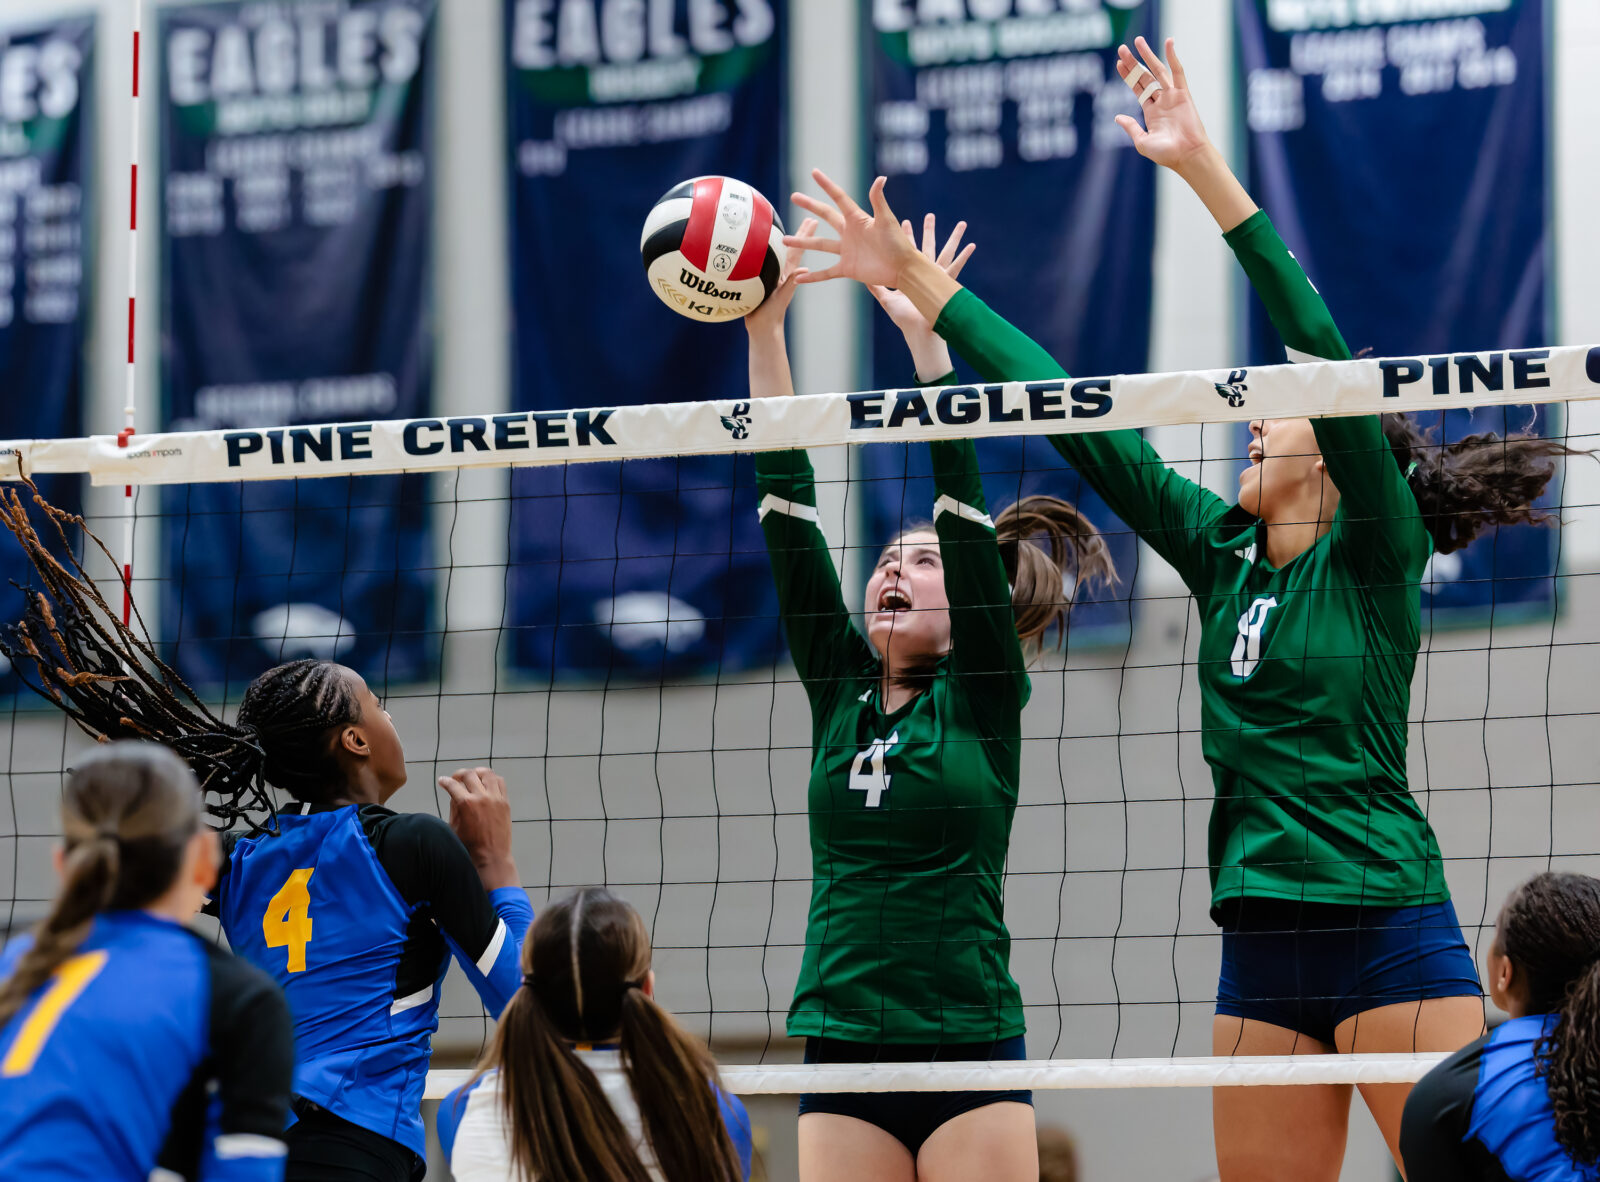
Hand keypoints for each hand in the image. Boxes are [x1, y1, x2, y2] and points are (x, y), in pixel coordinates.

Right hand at [439, 766, 517, 889]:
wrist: (492, 856)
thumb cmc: (470, 845)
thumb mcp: (454, 826)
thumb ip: (454, 806)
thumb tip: (455, 793)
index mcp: (466, 804)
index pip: (452, 785)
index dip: (444, 781)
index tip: (442, 781)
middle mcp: (481, 797)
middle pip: (469, 774)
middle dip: (459, 774)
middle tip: (455, 778)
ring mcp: (495, 798)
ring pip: (487, 773)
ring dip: (477, 773)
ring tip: (472, 777)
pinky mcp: (505, 802)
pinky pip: (500, 782)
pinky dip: (492, 779)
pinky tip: (486, 783)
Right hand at [743, 217, 814, 337]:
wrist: (762, 329)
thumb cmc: (771, 316)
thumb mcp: (781, 297)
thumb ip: (790, 283)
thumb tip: (805, 268)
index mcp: (788, 273)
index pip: (798, 249)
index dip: (804, 234)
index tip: (811, 220)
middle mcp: (782, 272)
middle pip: (792, 248)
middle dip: (801, 233)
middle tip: (809, 218)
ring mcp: (774, 277)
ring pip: (781, 254)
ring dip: (787, 241)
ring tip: (789, 228)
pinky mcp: (763, 282)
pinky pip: (766, 263)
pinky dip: (766, 254)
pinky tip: (763, 248)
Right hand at [785, 170, 918, 288]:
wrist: (903, 269)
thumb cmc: (899, 243)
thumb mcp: (887, 220)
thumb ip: (879, 200)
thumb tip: (880, 178)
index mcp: (858, 219)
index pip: (839, 198)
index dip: (827, 185)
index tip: (815, 173)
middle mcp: (849, 233)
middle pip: (825, 216)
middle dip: (810, 206)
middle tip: (794, 197)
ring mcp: (846, 251)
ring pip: (820, 245)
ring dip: (802, 243)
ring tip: (785, 241)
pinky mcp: (847, 268)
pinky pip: (826, 272)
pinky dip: (813, 276)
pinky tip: (798, 278)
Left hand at [869, 214, 974, 380]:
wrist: (919, 332)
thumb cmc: (905, 320)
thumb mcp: (887, 300)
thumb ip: (877, 288)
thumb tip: (864, 277)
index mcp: (912, 275)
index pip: (910, 251)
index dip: (908, 237)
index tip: (906, 222)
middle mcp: (925, 274)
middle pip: (929, 247)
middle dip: (929, 231)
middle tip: (931, 215)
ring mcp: (937, 278)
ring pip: (946, 253)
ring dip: (953, 238)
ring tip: (961, 224)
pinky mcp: (944, 284)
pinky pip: (956, 268)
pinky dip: (964, 257)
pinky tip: (972, 245)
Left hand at [1113, 37, 1211, 174]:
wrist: (1187, 155)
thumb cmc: (1166, 154)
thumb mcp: (1142, 142)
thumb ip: (1131, 128)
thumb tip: (1117, 117)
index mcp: (1151, 112)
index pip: (1137, 88)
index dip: (1128, 76)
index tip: (1119, 63)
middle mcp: (1161, 101)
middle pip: (1144, 77)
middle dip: (1133, 63)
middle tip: (1122, 49)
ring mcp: (1172, 96)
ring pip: (1158, 71)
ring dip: (1148, 56)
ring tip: (1137, 41)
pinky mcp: (1184, 94)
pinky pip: (1178, 72)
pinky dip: (1173, 57)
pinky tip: (1168, 43)